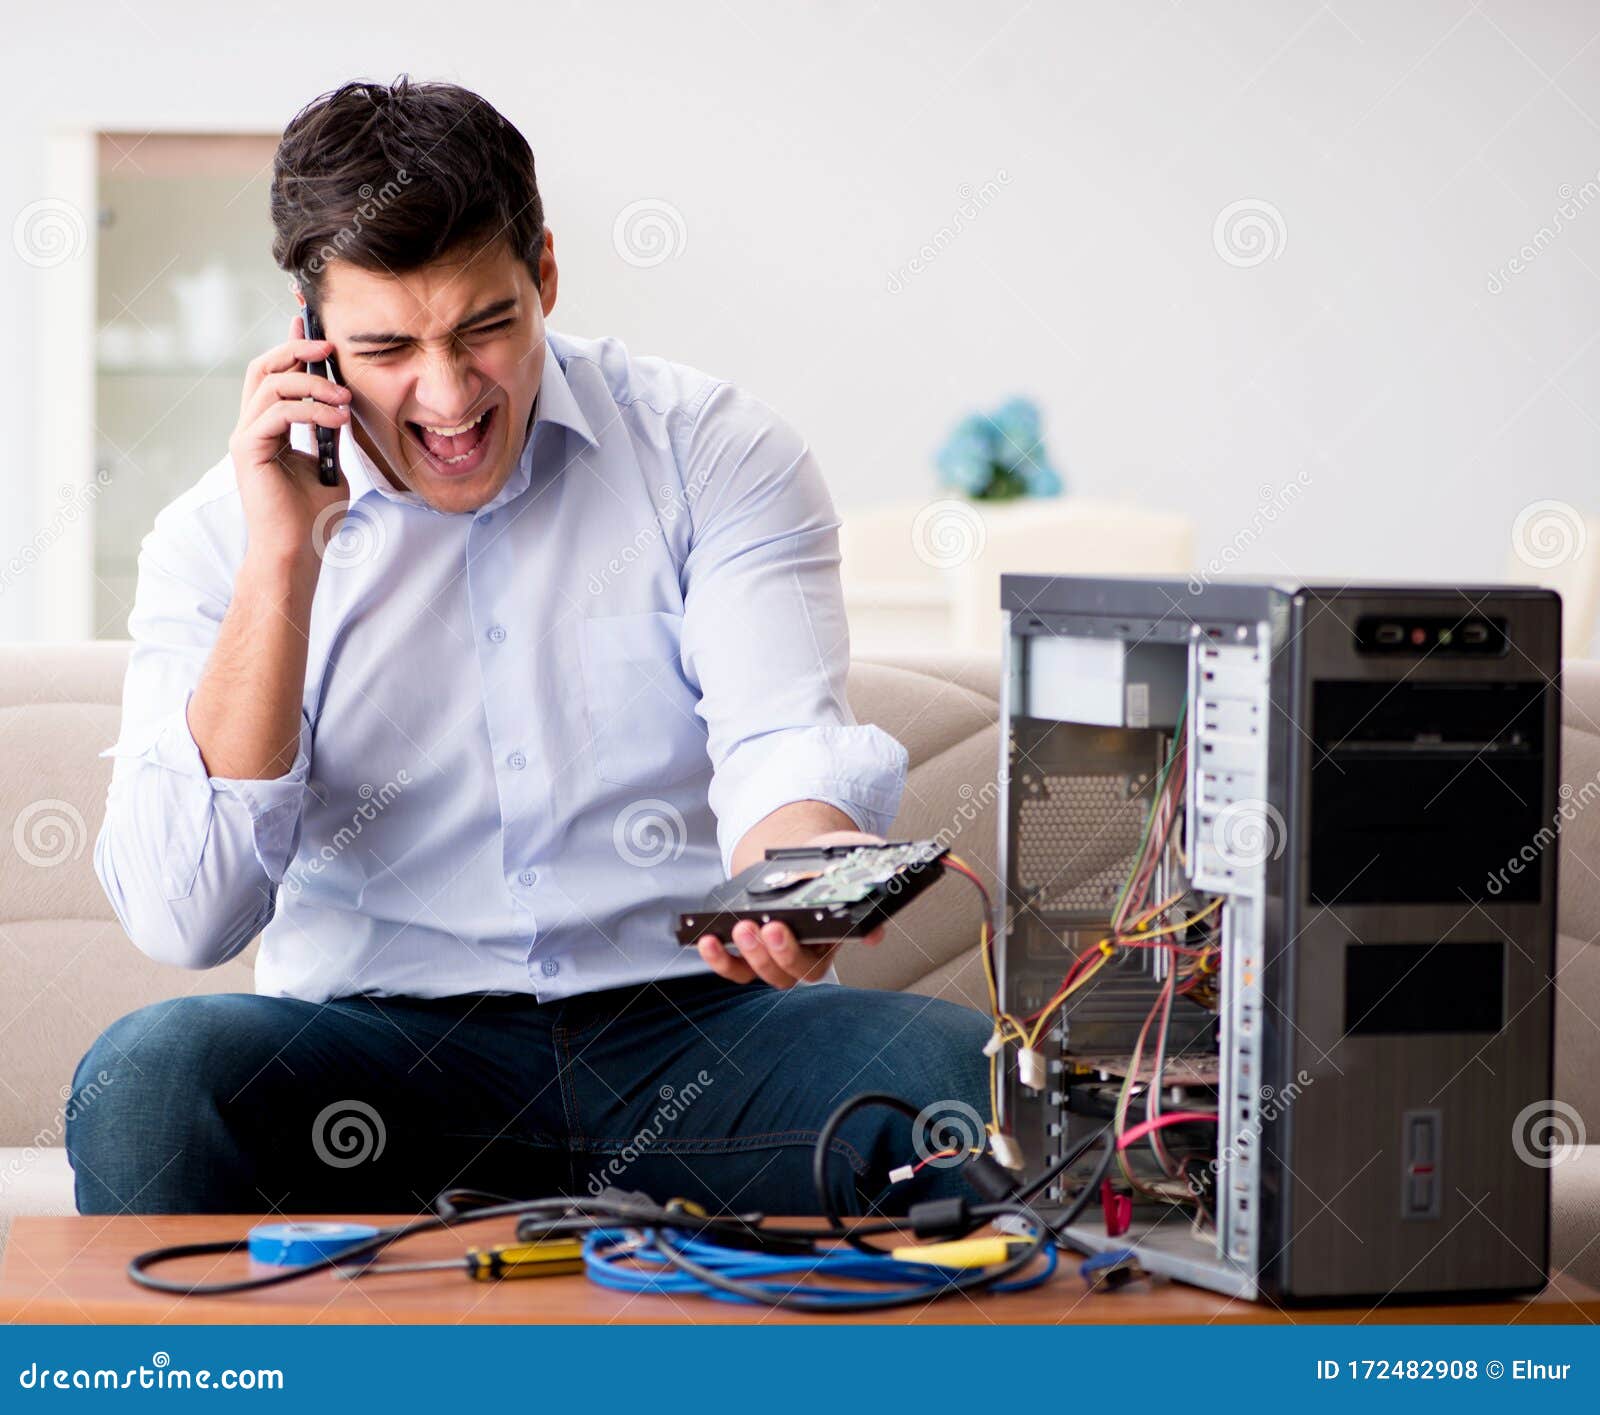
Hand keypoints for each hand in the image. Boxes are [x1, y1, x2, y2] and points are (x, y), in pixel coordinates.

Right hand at [228, 315, 355, 567]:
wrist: (298, 552)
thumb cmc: (313, 518)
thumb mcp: (331, 466)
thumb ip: (331, 435)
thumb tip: (344, 405)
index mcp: (269, 429)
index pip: (275, 375)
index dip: (291, 347)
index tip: (310, 325)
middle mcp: (252, 428)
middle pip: (263, 368)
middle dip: (296, 350)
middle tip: (329, 347)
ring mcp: (247, 437)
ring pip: (270, 385)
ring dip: (312, 384)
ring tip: (344, 400)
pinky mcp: (249, 449)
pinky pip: (278, 412)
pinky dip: (311, 410)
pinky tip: (337, 419)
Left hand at [695, 829, 888, 989]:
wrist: (806, 855)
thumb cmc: (832, 862)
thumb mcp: (854, 859)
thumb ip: (870, 884)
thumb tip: (876, 932)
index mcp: (830, 942)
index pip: (819, 963)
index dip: (807, 955)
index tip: (795, 932)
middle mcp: (802, 956)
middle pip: (790, 972)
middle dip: (777, 953)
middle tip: (769, 928)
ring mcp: (773, 955)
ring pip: (761, 972)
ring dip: (749, 956)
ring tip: (741, 930)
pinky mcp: (749, 949)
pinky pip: (734, 966)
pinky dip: (720, 959)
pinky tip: (708, 940)